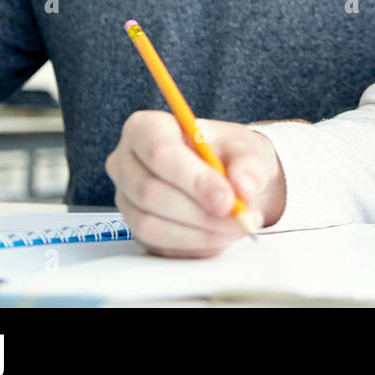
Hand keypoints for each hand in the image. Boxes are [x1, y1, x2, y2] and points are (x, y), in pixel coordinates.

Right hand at [106, 111, 286, 257]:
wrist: (229, 179)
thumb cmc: (228, 155)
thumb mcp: (247, 149)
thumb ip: (248, 166)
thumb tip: (243, 188)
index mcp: (146, 128)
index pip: (159, 151)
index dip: (194, 179)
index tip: (228, 198)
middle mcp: (126, 163)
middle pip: (150, 192)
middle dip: (200, 211)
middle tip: (239, 216)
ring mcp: (127, 200)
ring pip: (151, 224)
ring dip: (200, 232)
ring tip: (236, 225)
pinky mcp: (136, 231)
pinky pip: (159, 246)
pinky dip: (196, 245)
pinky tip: (221, 234)